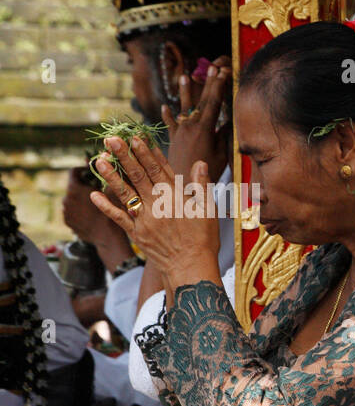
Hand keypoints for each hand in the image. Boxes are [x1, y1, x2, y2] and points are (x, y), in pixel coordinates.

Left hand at [63, 172, 131, 266]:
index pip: (74, 171)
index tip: (95, 172)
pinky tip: (92, 214)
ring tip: (97, 203)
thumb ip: (107, 172)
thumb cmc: (114, 215)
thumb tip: (104, 155)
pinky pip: (73, 211)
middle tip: (100, 188)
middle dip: (85, 185)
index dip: (85, 169)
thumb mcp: (113, 191)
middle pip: (74, 186)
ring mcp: (65, 212)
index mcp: (74, 189)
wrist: (109, 240)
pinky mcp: (67, 222)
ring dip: (83, 198)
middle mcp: (66, 199)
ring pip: (73, 199)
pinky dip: (81, 210)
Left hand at [89, 135, 220, 288]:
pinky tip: (94, 195)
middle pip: (138, 176)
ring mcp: (144, 219)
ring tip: (98, 159)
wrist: (191, 268)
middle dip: (124, 156)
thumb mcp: (209, 210)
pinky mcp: (136, 233)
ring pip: (125, 193)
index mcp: (175, 197)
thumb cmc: (204, 239)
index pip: (158, 169)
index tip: (135, 137)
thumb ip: (201, 186)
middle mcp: (157, 205)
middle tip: (111, 139)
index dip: (146, 152)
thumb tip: (200, 163)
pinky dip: (106, 207)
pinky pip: (118, 218)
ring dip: (110, 176)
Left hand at [161, 57, 231, 182]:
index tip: (223, 71)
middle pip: (200, 100)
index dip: (219, 85)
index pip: (214, 102)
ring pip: (183, 108)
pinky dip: (168, 116)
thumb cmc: (207, 173)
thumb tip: (232, 121)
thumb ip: (224, 136)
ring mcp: (180, 132)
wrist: (183, 188)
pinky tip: (165, 107)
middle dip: (207, 83)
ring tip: (184, 76)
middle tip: (211, 67)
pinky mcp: (173, 141)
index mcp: (204, 128)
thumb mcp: (221, 155)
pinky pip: (170, 125)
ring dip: (184, 92)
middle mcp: (190, 126)